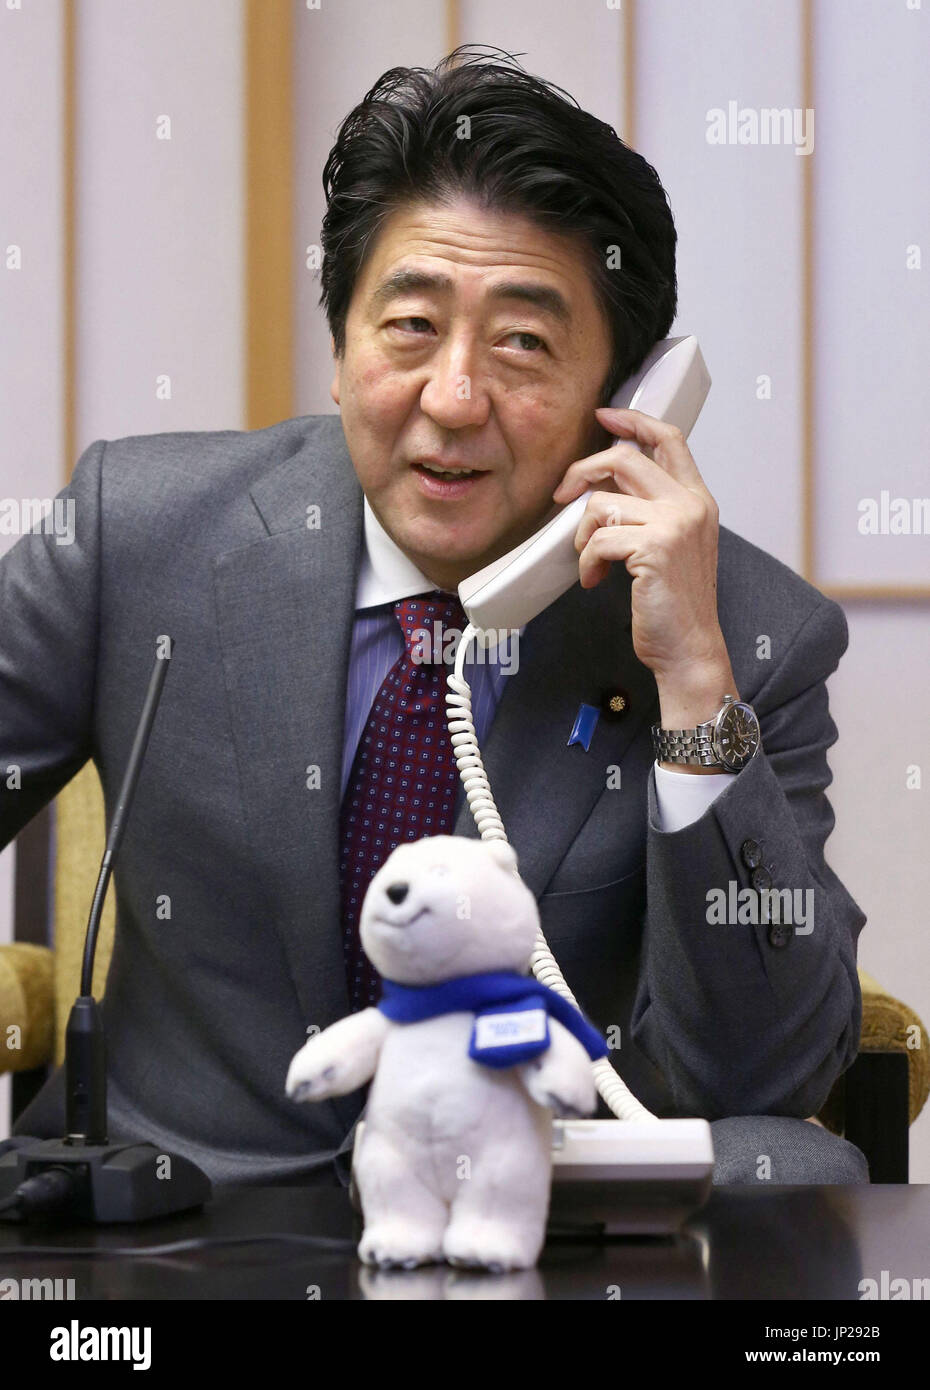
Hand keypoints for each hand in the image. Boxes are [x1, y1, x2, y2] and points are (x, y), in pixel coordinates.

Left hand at [553, 407, 738, 746]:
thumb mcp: (672, 547)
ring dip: (583, 535)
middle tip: (561, 495)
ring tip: (590, 562)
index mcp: (698, 500)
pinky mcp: (654, 547)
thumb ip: (652, 511)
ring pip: (602, 503)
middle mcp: (690, 505)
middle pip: (624, 459)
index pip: (669, 438)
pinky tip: (595, 581)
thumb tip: (604, 487)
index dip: (633, 421)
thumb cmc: (675, 605)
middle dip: (582, 472)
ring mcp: (675, 524)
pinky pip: (598, 538)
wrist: (689, 648)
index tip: (604, 417)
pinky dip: (587, 562)